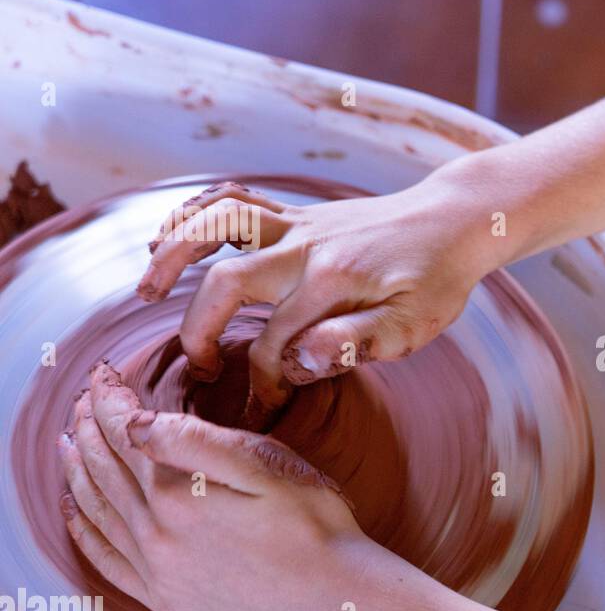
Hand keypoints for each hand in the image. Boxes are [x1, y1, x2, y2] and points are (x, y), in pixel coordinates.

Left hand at [57, 361, 385, 610]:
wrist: (336, 603)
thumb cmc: (316, 529)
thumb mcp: (269, 467)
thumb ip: (199, 443)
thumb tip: (136, 423)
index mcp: (178, 496)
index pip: (126, 433)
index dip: (110, 398)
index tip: (104, 371)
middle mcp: (155, 537)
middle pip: (105, 469)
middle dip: (92, 426)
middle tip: (87, 397)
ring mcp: (157, 573)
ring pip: (98, 511)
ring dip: (79, 470)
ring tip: (72, 440)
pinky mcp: (167, 601)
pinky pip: (106, 560)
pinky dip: (83, 530)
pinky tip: (76, 511)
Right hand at [136, 177, 499, 412]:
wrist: (453, 221)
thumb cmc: (437, 280)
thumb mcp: (415, 324)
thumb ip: (358, 342)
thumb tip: (301, 361)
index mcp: (332, 283)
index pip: (275, 344)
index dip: (264, 384)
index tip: (266, 409)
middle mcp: (306, 247)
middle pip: (227, 283)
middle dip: (200, 329)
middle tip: (200, 369)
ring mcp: (298, 223)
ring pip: (217, 224)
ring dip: (174, 251)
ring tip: (144, 287)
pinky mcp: (297, 213)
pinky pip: (234, 200)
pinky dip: (196, 212)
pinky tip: (171, 231)